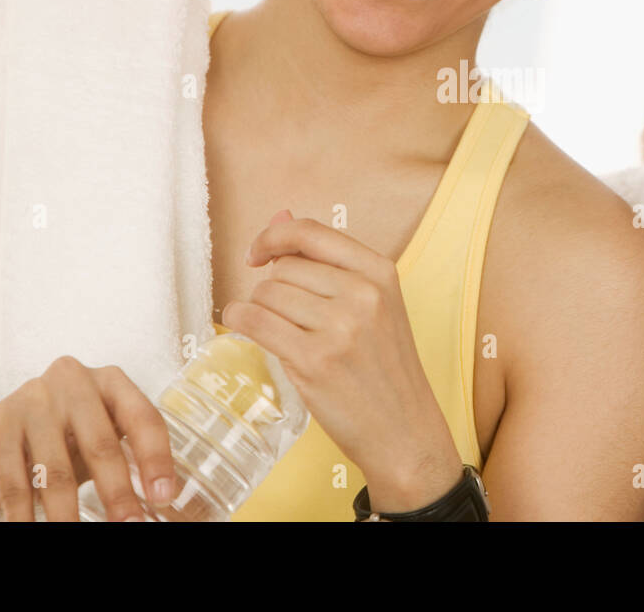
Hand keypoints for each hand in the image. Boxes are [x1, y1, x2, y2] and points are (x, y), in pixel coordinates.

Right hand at [0, 356, 175, 520]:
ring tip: (74, 540)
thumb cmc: (64, 439)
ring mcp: (32, 398)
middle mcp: (73, 379)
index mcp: (110, 380)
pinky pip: (16, 483)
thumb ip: (128, 455)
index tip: (163, 497)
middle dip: (118, 494)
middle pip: (101, 445)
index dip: (156, 459)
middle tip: (129, 525)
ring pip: (56, 471)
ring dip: (69, 516)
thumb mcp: (99, 437)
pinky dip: (26, 518)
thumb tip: (162, 499)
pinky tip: (33, 534)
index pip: (142, 418)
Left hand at [228, 210, 462, 511]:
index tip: (258, 254)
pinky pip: (254, 321)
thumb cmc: (385, 369)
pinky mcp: (314, 360)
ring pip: (266, 294)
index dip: (273, 237)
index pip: (310, 233)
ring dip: (259, 310)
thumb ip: (327, 261)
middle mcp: (363, 294)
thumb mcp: (374, 304)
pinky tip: (245, 328)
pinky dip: (239, 321)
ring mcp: (339, 327)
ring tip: (281, 333)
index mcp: (380, 273)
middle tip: (288, 318)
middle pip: (283, 268)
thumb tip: (279, 214)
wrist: (405, 431)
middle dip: (273, 289)